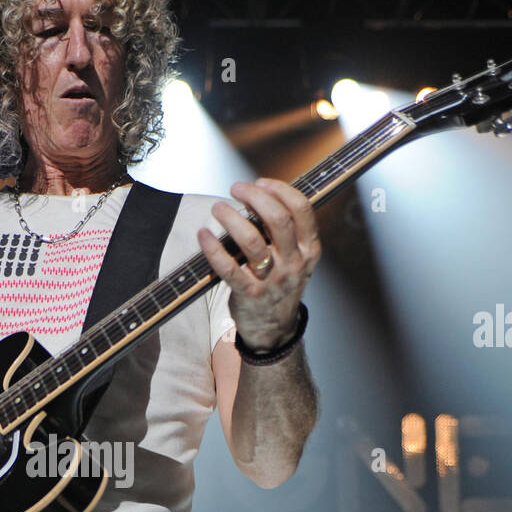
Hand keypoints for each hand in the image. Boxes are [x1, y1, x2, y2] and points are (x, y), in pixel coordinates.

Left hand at [198, 179, 320, 349]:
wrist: (274, 329)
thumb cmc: (280, 285)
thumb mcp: (295, 259)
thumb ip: (285, 233)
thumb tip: (257, 198)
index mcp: (308, 250)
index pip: (301, 209)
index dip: (279, 189)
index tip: (260, 182)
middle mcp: (293, 263)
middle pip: (277, 219)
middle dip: (254, 196)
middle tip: (236, 189)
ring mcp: (272, 279)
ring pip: (252, 240)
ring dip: (231, 218)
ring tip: (218, 208)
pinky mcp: (249, 293)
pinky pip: (228, 267)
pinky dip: (212, 248)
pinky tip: (203, 235)